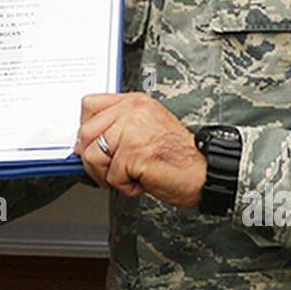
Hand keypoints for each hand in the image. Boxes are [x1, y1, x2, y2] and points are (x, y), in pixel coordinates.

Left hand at [74, 92, 207, 208]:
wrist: (205, 172)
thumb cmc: (178, 155)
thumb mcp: (147, 128)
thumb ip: (118, 126)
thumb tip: (86, 141)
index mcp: (134, 102)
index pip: (89, 105)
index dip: (86, 130)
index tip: (92, 145)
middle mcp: (133, 111)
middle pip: (86, 133)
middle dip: (93, 159)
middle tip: (111, 170)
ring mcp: (133, 130)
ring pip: (93, 156)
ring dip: (108, 175)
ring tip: (130, 175)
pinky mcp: (134, 153)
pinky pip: (111, 176)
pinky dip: (125, 186)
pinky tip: (142, 180)